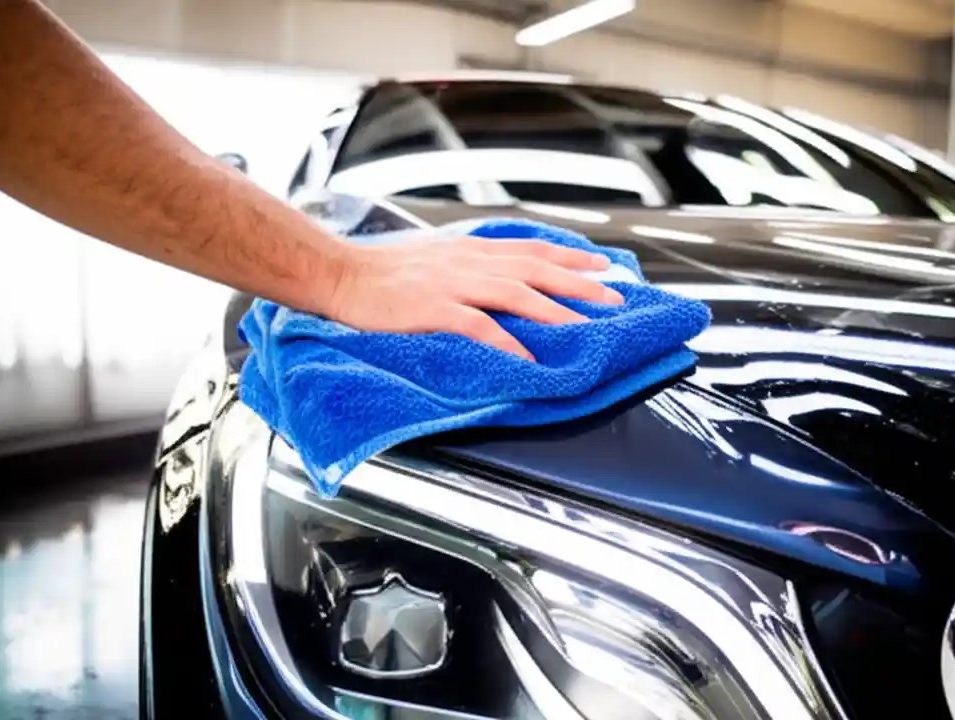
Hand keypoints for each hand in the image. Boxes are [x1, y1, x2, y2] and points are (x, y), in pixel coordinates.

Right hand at [325, 235, 623, 360]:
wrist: (340, 273)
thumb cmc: (385, 272)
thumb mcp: (437, 258)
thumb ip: (472, 266)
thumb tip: (505, 278)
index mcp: (472, 250)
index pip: (533, 249)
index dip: (571, 258)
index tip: (604, 266)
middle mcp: (470, 261)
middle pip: (537, 268)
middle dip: (580, 284)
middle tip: (615, 298)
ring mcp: (453, 284)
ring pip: (517, 293)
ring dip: (556, 311)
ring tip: (586, 329)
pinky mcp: (433, 308)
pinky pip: (478, 326)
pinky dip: (507, 341)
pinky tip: (528, 358)